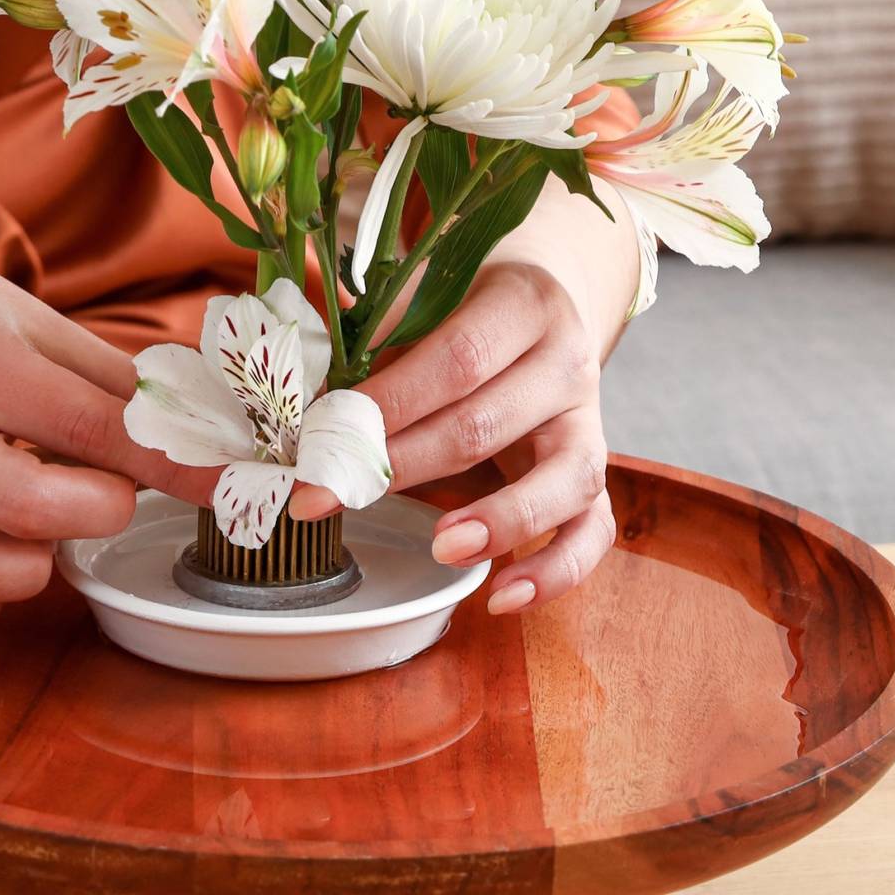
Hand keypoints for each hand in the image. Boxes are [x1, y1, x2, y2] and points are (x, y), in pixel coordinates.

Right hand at [0, 255, 214, 628]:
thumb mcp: (26, 323)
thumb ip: (106, 380)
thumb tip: (197, 426)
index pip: (90, 423)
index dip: (171, 463)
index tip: (226, 485)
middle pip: (32, 505)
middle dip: (99, 510)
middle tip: (106, 492)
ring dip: (23, 565)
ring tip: (34, 524)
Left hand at [293, 258, 614, 616]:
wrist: (547, 305)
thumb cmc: (467, 307)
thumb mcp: (426, 296)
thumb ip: (371, 333)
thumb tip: (299, 389)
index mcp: (526, 302)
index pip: (459, 358)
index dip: (389, 404)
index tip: (320, 442)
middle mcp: (568, 361)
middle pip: (489, 423)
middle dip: (401, 467)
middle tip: (329, 500)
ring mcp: (589, 421)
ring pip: (566, 478)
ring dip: (501, 520)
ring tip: (442, 548)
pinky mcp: (594, 472)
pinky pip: (595, 529)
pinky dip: (557, 570)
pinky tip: (503, 598)